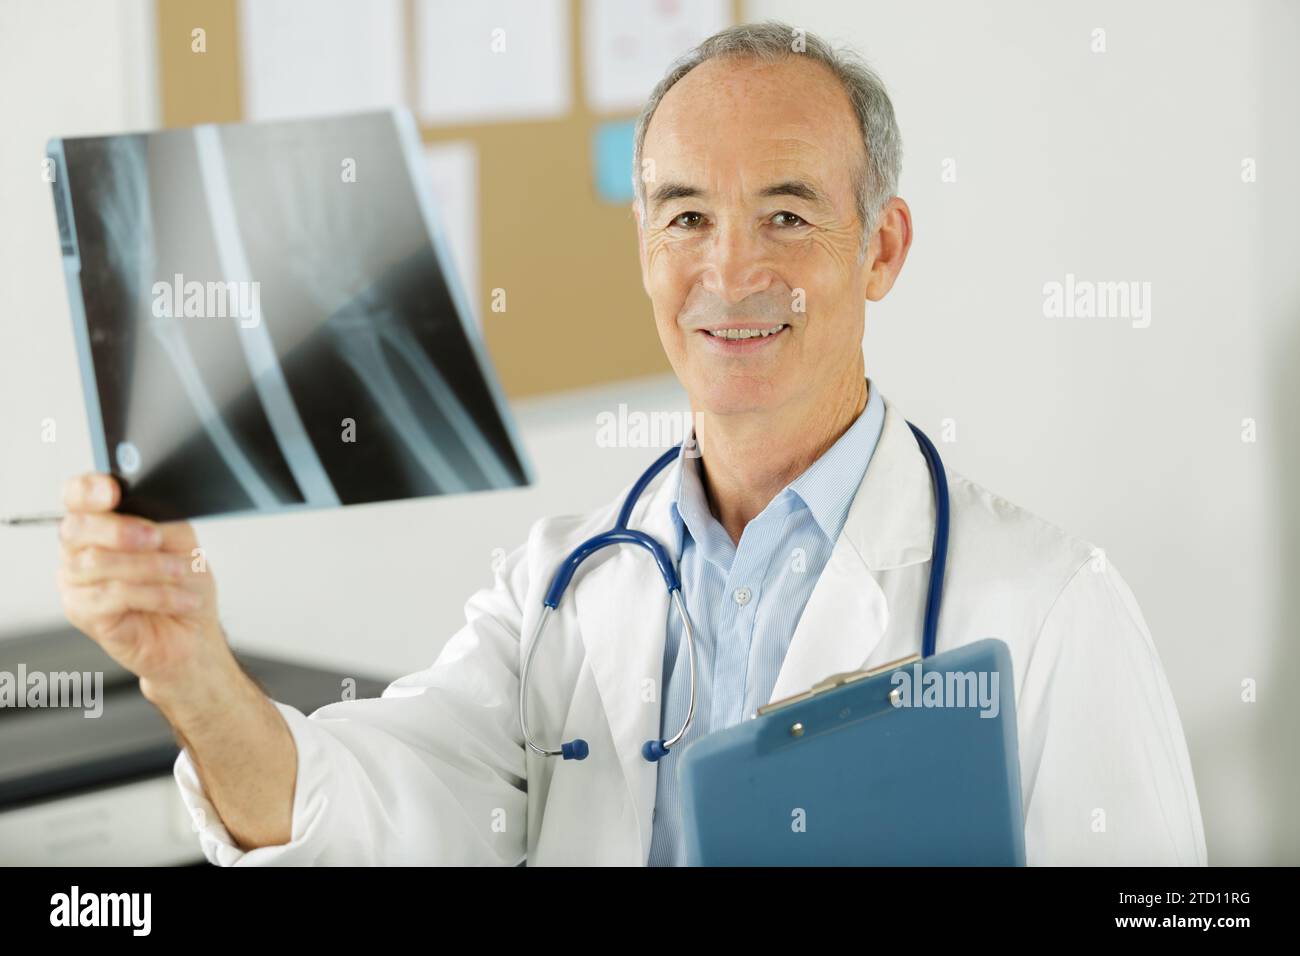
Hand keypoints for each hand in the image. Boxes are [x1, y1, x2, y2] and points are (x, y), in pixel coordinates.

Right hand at [56, 473, 230, 698]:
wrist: (194, 633)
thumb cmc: (182, 584)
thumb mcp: (180, 540)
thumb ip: (159, 517)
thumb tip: (145, 501)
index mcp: (100, 523)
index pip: (77, 496)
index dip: (88, 489)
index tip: (112, 490)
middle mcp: (80, 550)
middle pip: (76, 527)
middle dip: (119, 529)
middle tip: (154, 538)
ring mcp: (76, 583)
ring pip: (96, 562)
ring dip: (147, 567)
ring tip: (179, 573)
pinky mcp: (84, 613)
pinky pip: (112, 595)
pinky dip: (155, 595)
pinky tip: (181, 599)